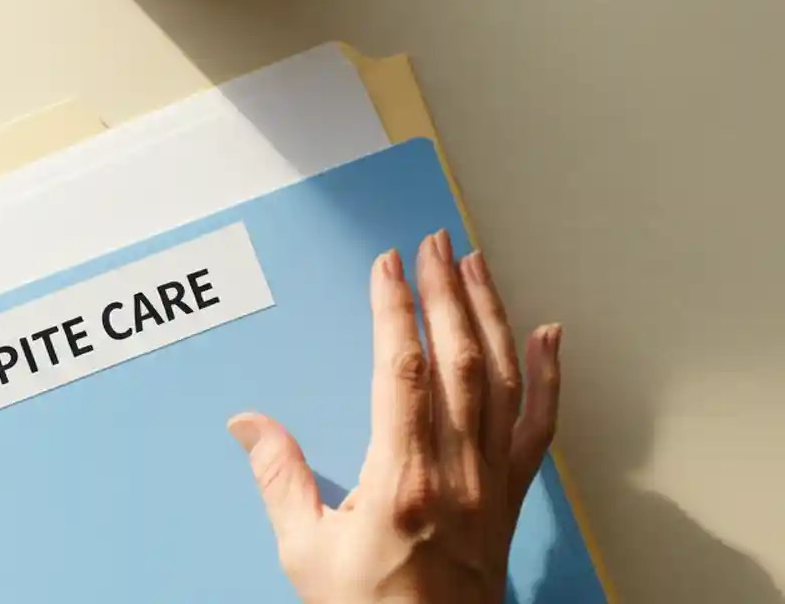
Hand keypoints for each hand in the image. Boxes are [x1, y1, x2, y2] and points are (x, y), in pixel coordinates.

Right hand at [228, 231, 561, 603]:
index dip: (397, 311)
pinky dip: (548, 376)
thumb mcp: (306, 553)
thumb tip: (246, 422)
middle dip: (446, 293)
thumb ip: (279, 478)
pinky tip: (547, 336)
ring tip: (476, 265)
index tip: (389, 267)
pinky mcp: (511, 495)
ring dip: (490, 315)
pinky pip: (540, 425)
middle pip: (459, 362)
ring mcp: (492, 482)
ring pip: (501, 380)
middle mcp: (457, 473)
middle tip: (434, 242)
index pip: (404, 373)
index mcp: (403, 483)